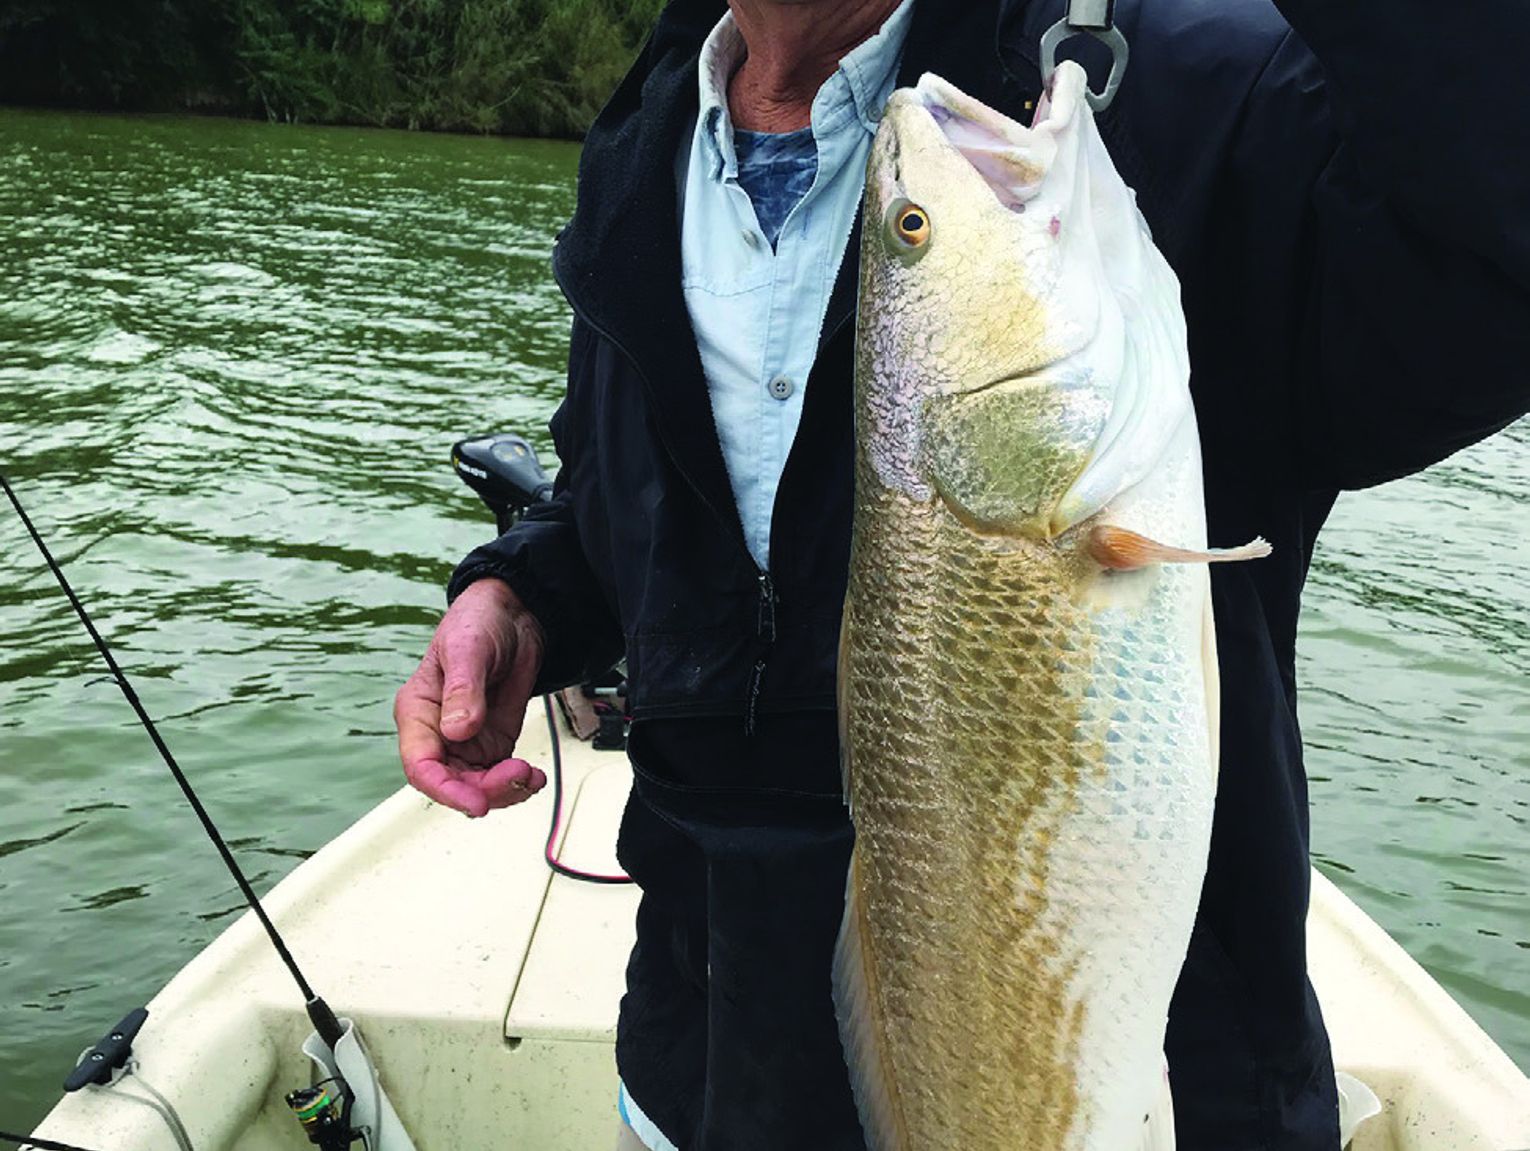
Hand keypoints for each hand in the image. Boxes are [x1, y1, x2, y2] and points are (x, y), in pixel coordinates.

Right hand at [394, 578, 547, 816]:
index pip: (420, 764)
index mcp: (418, 711)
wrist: (513, 615)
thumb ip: (463, 690)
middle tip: (516, 777)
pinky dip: (517, 783)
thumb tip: (457, 731)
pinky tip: (533, 776)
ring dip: (503, 791)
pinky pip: (499, 776)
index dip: (444, 790)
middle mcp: (438, 732)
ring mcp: (466, 740)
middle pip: (451, 782)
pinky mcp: (493, 742)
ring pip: (477, 786)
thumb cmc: (478, 623)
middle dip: (483, 791)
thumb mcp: (469, 650)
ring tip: (529, 776)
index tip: (475, 802)